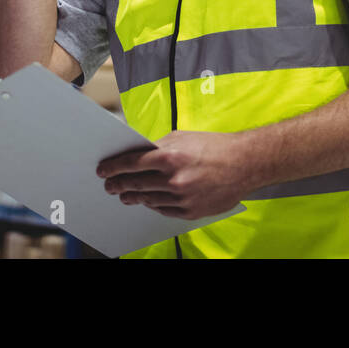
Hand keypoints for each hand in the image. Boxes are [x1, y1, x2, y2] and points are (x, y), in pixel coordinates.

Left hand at [96, 130, 255, 219]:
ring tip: (125, 195)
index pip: (132, 163)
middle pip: (136, 184)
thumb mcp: (184, 137)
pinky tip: (148, 200)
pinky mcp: (190, 211)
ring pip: (148, 199)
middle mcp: (173, 179)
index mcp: (170, 156)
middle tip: (109, 186)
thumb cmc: (215, 146)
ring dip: (134, 197)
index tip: (103, 170)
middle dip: (119, 184)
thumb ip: (160, 145)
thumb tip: (140, 153)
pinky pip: (163, 210)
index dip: (114, 167)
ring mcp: (181, 198)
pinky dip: (153, 204)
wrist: (245, 164)